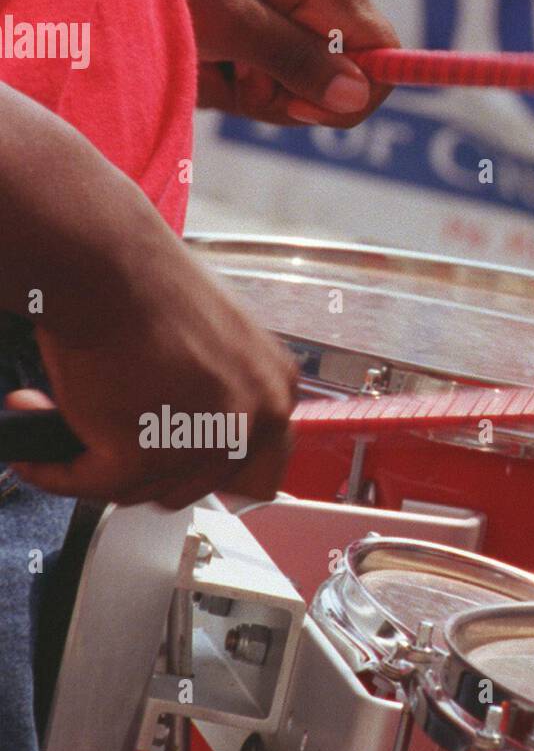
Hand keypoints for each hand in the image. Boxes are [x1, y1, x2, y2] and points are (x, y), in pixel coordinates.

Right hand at [6, 243, 297, 507]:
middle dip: (156, 472)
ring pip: (149, 489)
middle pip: (203, 485)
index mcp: (276, 390)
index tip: (184, 464)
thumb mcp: (219, 342)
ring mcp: (202, 440)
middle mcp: (254, 420)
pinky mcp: (142, 454)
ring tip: (76, 438)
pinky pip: (92, 485)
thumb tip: (196, 439)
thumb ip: (224, 395)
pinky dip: (59, 475)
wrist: (99, 261)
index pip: (262, 466)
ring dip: (107, 471)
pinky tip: (39, 459)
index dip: (216, 469)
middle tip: (118, 447)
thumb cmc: (142, 286)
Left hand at [159, 0, 398, 126]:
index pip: (383, 63)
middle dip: (286, 95)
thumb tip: (357, 94)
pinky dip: (233, 72)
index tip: (295, 106)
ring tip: (209, 56)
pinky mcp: (266, 15)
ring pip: (300, 82)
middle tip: (233, 72)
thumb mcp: (231, 21)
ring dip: (251, 87)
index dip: (350, 101)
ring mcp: (294, 3)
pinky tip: (204, 52)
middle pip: (339, 82)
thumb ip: (296, 60)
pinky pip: (269, 67)